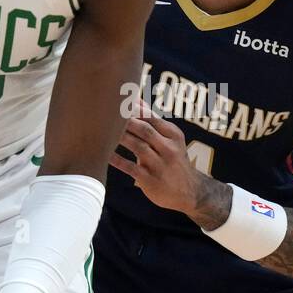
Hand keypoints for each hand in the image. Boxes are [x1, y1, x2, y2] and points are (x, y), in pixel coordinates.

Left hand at [109, 98, 206, 214]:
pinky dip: (117, 160)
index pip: (152, 117)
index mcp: (173, 135)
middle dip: (125, 121)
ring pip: (138, 147)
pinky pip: (130, 167)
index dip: (134, 109)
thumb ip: (153, 121)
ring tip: (102, 131)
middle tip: (106, 114)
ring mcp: (160, 165)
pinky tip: (105, 154)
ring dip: (120, 138)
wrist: (190, 192)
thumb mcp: (170, 140)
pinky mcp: (151, 181)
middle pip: (145, 130)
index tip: (117, 102)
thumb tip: (137, 100)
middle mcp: (169, 149)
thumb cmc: (173, 160)